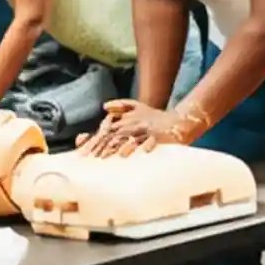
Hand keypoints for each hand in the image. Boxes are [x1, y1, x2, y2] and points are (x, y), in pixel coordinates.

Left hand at [76, 100, 194, 157]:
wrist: (178, 121)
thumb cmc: (156, 117)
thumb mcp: (138, 107)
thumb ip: (121, 106)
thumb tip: (104, 106)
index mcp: (127, 120)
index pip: (107, 131)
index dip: (96, 141)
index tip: (85, 153)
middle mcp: (135, 124)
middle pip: (115, 136)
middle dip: (103, 147)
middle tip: (94, 158)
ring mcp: (146, 130)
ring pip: (131, 139)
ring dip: (122, 147)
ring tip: (113, 157)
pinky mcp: (158, 136)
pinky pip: (152, 140)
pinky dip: (147, 145)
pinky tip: (143, 152)